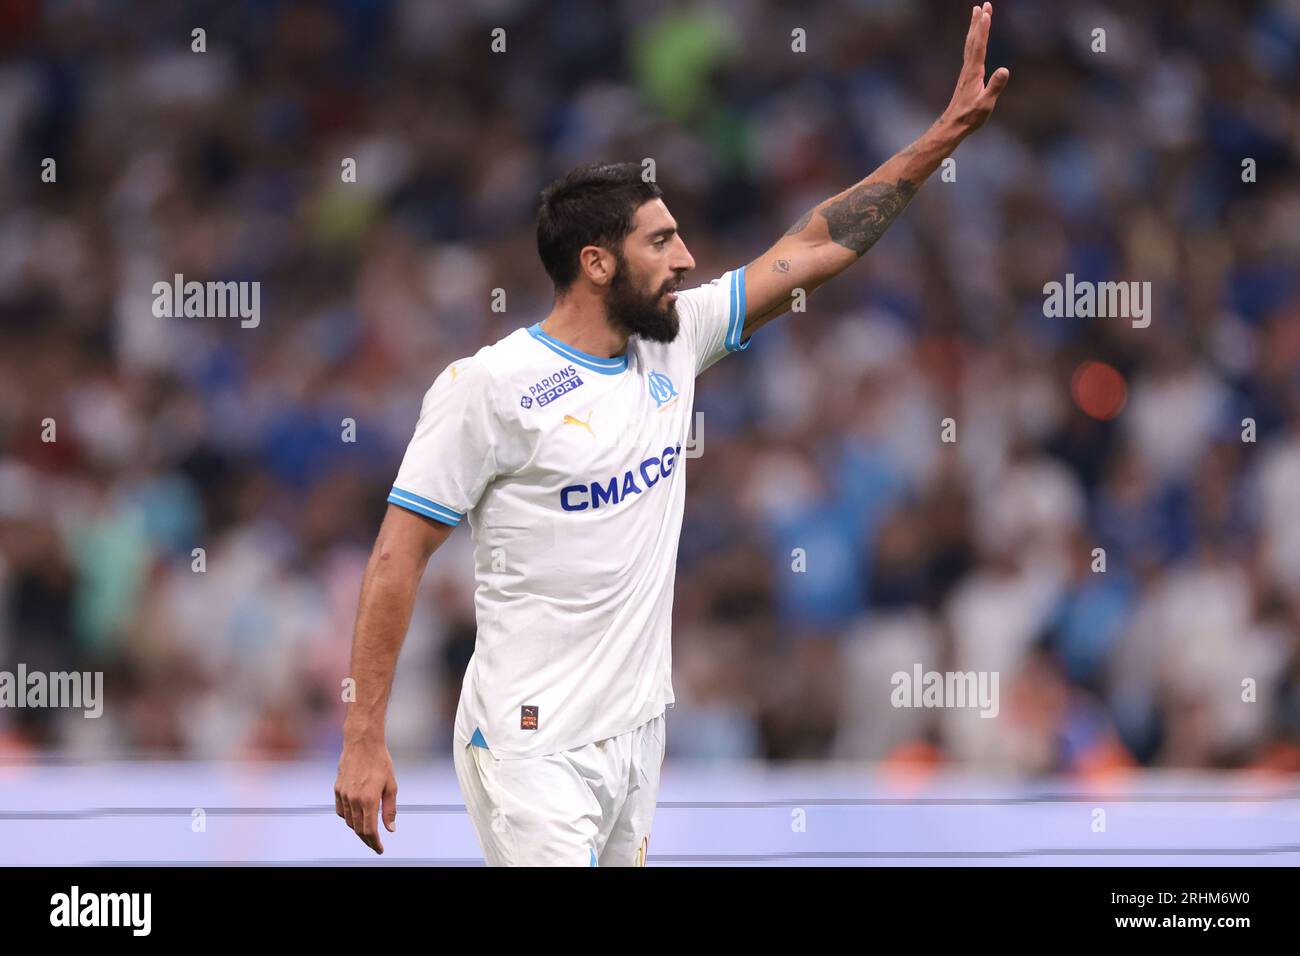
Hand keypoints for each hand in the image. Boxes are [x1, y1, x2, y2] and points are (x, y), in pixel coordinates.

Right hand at [335, 736, 397, 853]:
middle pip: (358, 829)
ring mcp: (343, 795)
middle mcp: (354, 799)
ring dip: (358, 829)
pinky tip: (356, 817)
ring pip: (349, 821)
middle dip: (367, 840)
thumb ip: (390, 809)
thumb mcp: (391, 786)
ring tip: (367, 832)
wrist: (362, 743)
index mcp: (369, 799)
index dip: (375, 843)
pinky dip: (348, 818)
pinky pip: (341, 811)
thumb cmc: (380, 762)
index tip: (379, 849)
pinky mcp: (337, 789)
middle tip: (375, 844)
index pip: (369, 830)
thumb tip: (390, 829)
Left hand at [942, 3, 1009, 138]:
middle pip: (974, 40)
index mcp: (974, 72)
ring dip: (974, 27)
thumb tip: (1005, 70)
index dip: (983, 29)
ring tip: (977, 13)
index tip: (986, 13)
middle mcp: (969, 68)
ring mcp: (967, 71)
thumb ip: (995, 87)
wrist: (954, 125)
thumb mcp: (986, 104)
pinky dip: (974, 40)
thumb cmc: (970, 116)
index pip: (979, 46)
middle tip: (984, 5)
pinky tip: (976, 38)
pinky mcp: (967, 75)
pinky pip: (970, 51)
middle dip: (979, 22)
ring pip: (970, 44)